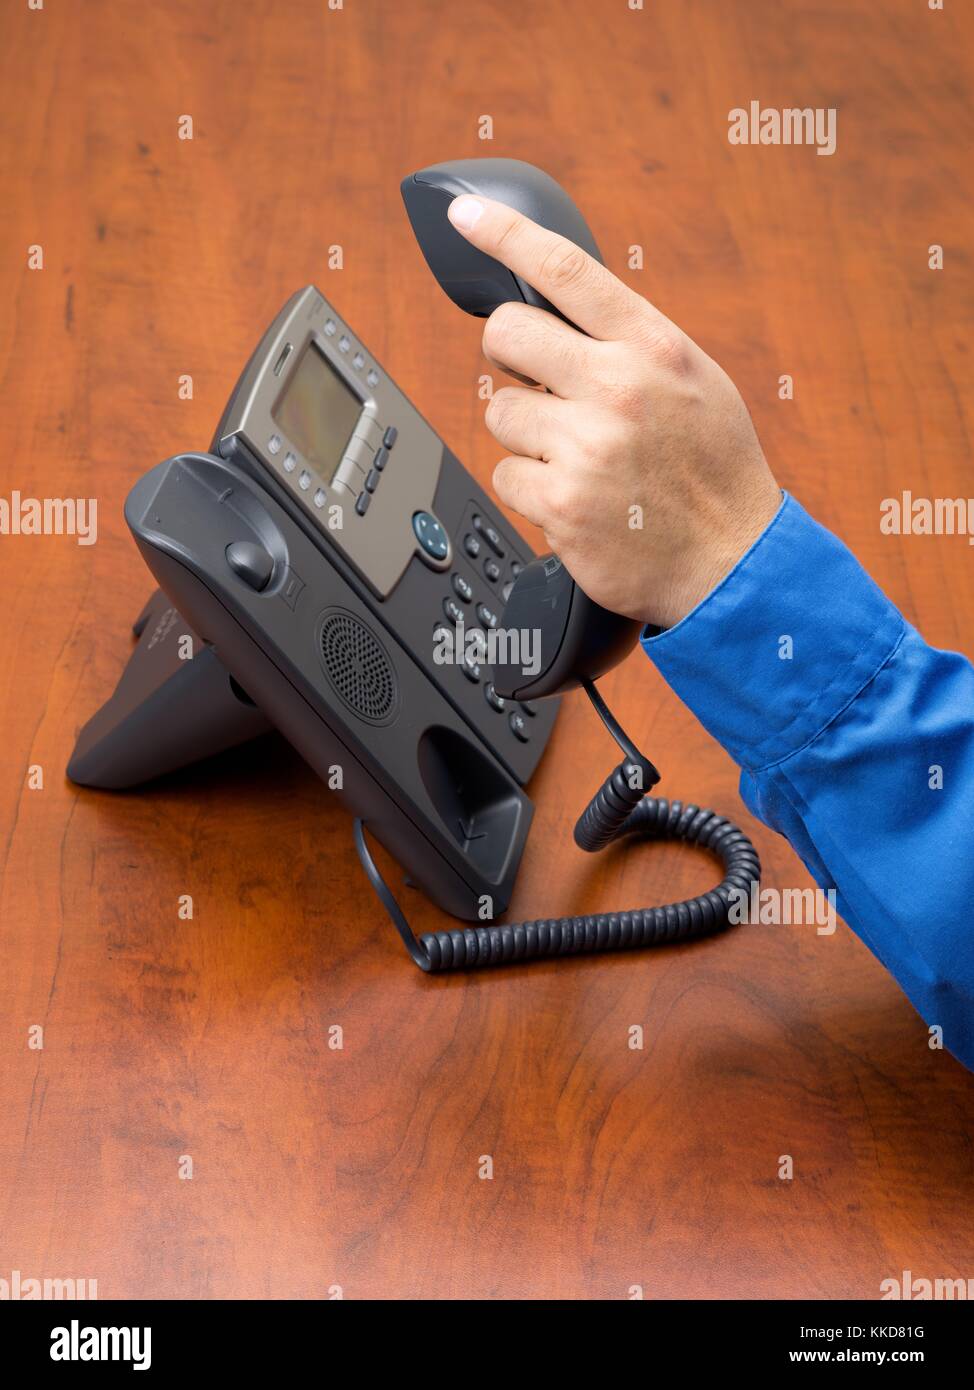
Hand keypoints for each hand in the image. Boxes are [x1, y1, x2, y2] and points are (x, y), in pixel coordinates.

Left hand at [447, 194, 781, 627]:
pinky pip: (504, 475)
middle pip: (505, 335)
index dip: (504, 233)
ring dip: (527, 436)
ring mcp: (585, 447)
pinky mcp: (559, 503)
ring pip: (500, 412)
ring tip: (577, 458)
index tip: (466, 214)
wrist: (733, 561)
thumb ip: (629, 343)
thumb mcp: (693, 381)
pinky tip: (574, 498)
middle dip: (510, 358)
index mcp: (653, 347)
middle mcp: (618, 388)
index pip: (564, 270)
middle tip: (537, 383)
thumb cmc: (713, 472)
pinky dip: (531, 490)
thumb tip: (555, 314)